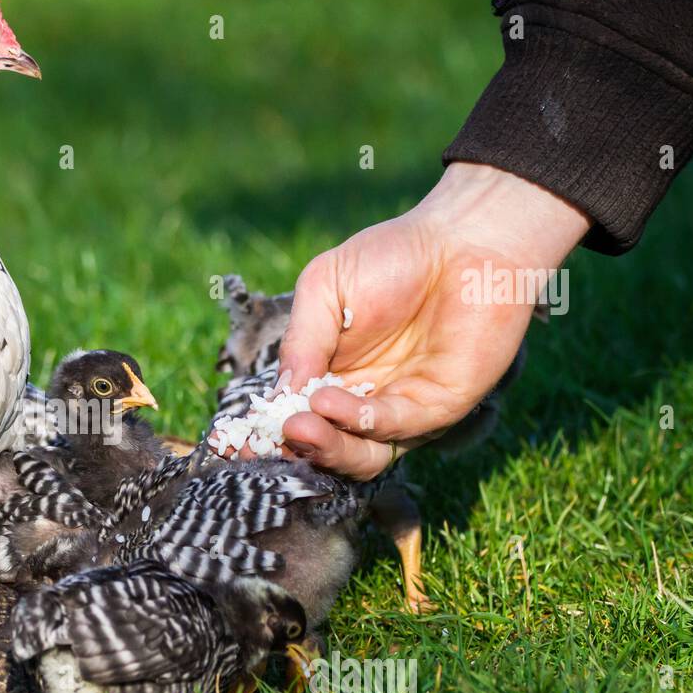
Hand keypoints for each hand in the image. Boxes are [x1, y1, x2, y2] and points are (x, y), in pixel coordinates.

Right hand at [238, 162, 589, 479]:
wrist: (463, 237)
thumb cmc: (392, 257)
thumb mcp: (324, 290)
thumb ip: (301, 342)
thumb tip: (278, 397)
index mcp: (331, 381)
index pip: (295, 422)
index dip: (263, 437)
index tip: (228, 441)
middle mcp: (365, 406)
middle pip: (327, 451)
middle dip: (298, 449)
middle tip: (276, 434)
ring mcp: (403, 411)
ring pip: (361, 456)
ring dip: (326, 445)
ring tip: (298, 424)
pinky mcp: (441, 407)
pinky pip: (395, 428)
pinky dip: (358, 421)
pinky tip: (328, 401)